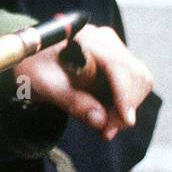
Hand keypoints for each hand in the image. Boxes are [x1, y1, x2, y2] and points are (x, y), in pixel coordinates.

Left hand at [18, 24, 152, 140]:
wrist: (31, 63)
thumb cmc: (34, 69)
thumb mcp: (45, 87)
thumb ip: (72, 102)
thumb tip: (100, 121)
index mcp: (84, 38)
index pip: (116, 64)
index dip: (125, 94)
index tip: (125, 120)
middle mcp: (104, 40)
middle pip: (134, 73)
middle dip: (126, 106)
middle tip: (106, 132)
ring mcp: (114, 50)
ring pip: (139, 81)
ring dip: (126, 108)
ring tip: (105, 127)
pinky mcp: (118, 64)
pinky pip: (134, 86)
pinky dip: (124, 105)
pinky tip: (106, 117)